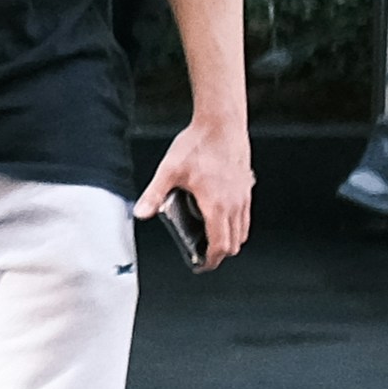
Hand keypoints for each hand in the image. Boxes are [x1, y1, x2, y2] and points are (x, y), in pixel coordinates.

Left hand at [135, 114, 257, 273]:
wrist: (221, 123)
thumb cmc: (198, 144)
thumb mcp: (169, 170)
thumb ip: (154, 194)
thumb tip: (141, 213)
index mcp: (216, 205)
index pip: (219, 245)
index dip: (210, 261)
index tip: (200, 265)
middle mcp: (234, 204)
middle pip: (234, 244)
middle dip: (218, 253)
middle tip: (201, 254)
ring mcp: (243, 196)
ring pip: (242, 231)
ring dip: (227, 240)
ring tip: (207, 238)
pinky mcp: (246, 188)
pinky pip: (245, 216)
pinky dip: (235, 225)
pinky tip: (218, 217)